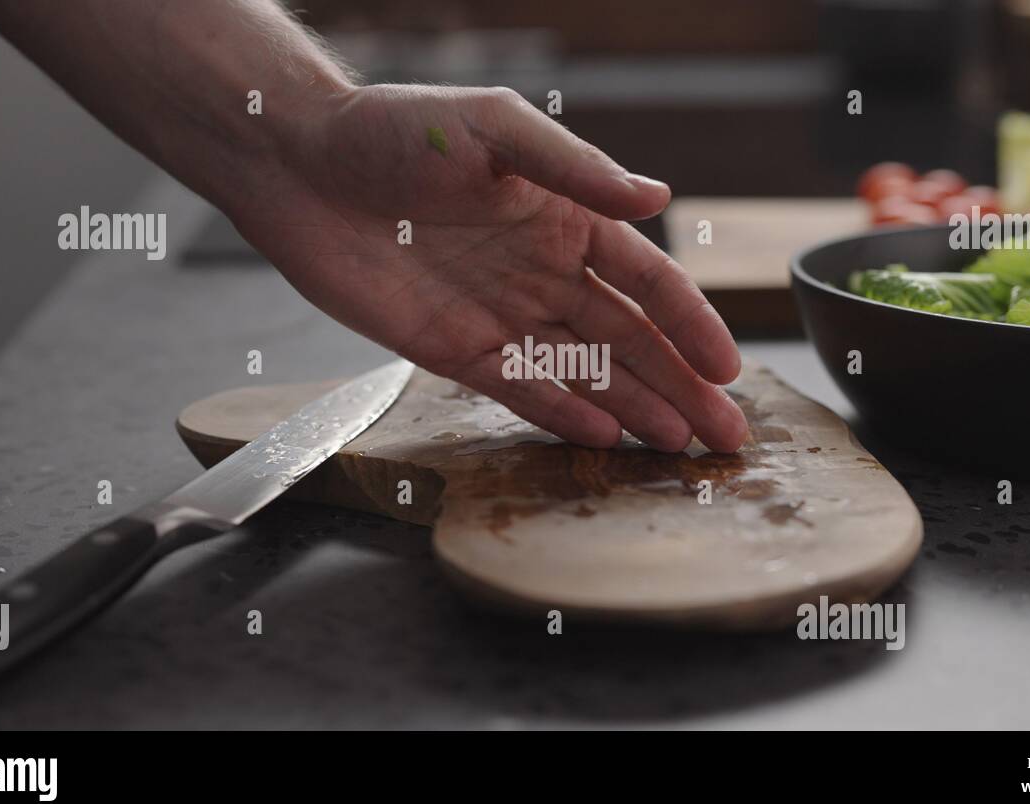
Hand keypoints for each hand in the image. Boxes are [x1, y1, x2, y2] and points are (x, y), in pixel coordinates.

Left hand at [226, 84, 748, 451]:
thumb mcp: (494, 130)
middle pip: (628, 339)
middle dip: (679, 386)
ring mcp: (501, 314)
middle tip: (725, 436)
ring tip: (678, 449)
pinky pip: (520, 388)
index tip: (730, 370)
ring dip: (633, 409)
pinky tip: (603, 439)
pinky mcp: (453, 348)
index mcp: (565, 217)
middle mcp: (542, 271)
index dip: (691, 326)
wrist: (300, 166)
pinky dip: (562, 414)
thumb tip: (660, 197)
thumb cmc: (394, 129)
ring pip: (584, 371)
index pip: (647, 282)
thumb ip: (575, 169)